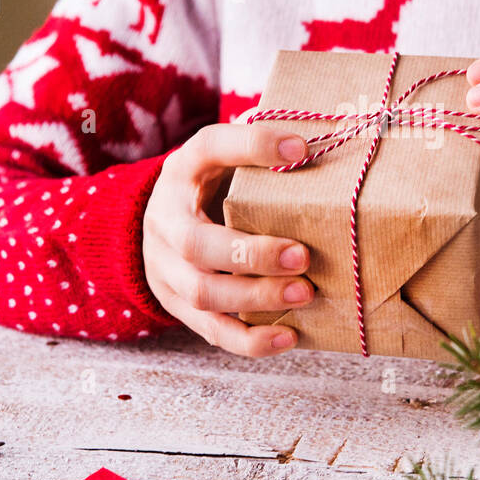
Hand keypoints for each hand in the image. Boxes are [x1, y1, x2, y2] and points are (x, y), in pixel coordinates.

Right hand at [143, 123, 313, 356]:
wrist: (158, 222)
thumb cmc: (209, 185)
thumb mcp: (224, 156)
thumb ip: (260, 147)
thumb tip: (322, 138)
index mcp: (181, 170)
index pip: (209, 148)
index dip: (252, 147)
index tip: (301, 148)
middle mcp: (165, 220)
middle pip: (195, 244)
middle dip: (251, 254)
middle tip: (303, 256)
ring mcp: (165, 269)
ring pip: (202, 293)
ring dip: (256, 298)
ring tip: (305, 295)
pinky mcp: (178, 307)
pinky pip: (211, 331)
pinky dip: (250, 341)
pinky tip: (289, 336)